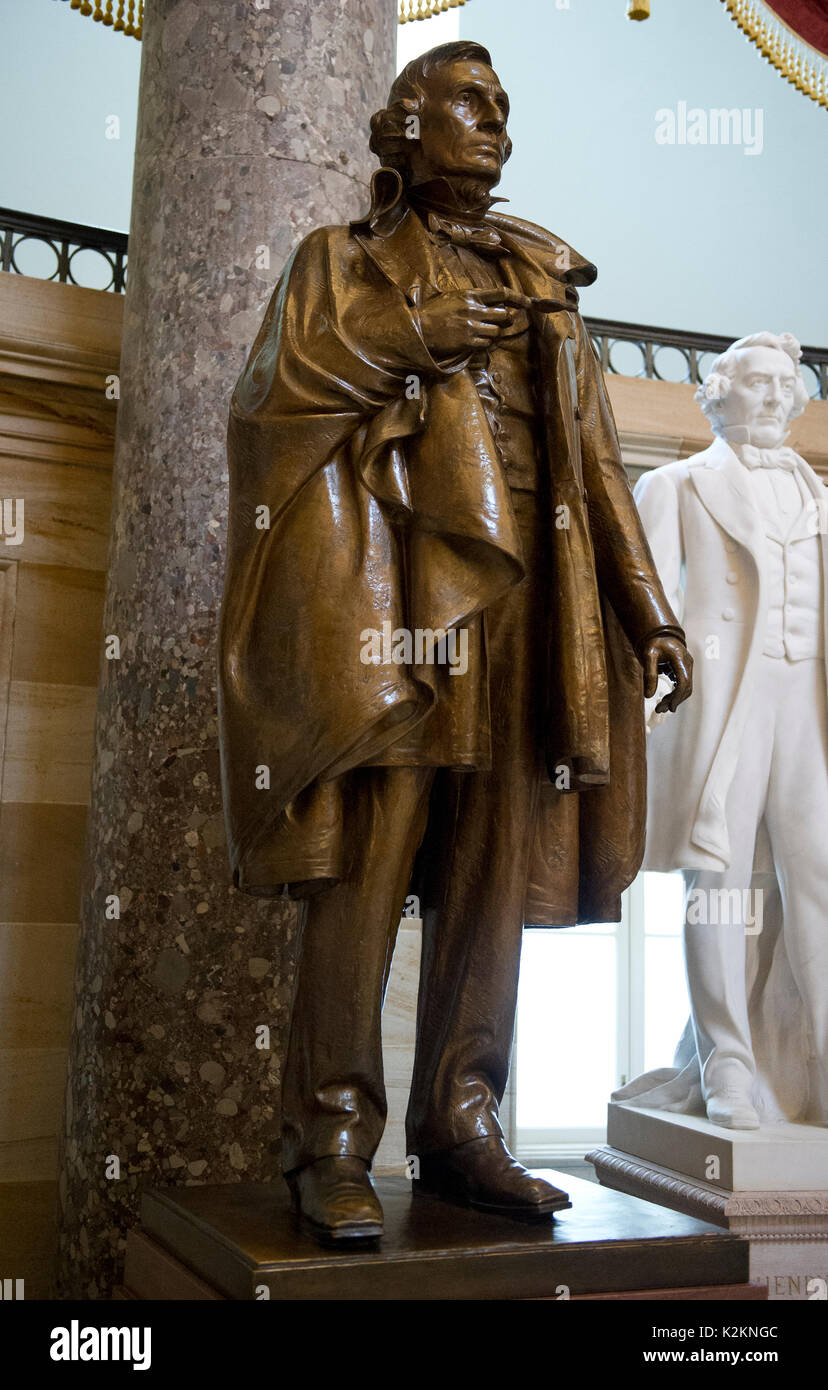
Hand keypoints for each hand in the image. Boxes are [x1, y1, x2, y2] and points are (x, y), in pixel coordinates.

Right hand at [417, 287, 532, 356]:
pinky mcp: (467, 342)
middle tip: (501, 323)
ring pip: (496, 332)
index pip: (501, 293)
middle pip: (503, 315)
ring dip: (494, 334)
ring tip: (484, 333)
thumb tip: (489, 301)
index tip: (528, 303)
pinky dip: (486, 344)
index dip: (518, 298)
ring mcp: (471, 326)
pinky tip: (478, 342)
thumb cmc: (433, 312)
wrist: (418, 329)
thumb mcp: (452, 297)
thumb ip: (471, 297)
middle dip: (505, 320)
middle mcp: (473, 309)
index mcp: (470, 295)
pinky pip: (487, 344)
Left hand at [641, 634, 692, 713]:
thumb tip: (648, 696)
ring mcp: (687, 666)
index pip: (683, 682)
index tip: (668, 708)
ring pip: (685, 687)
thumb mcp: (647, 656)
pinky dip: (675, 693)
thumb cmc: (653, 642)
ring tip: (660, 707)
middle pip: (686, 687)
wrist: (660, 634)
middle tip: (659, 710)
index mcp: (680, 659)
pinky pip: (683, 684)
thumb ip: (649, 675)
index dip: (677, 697)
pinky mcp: (684, 669)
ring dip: (675, 698)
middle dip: (674, 700)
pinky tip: (665, 698)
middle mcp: (687, 663)